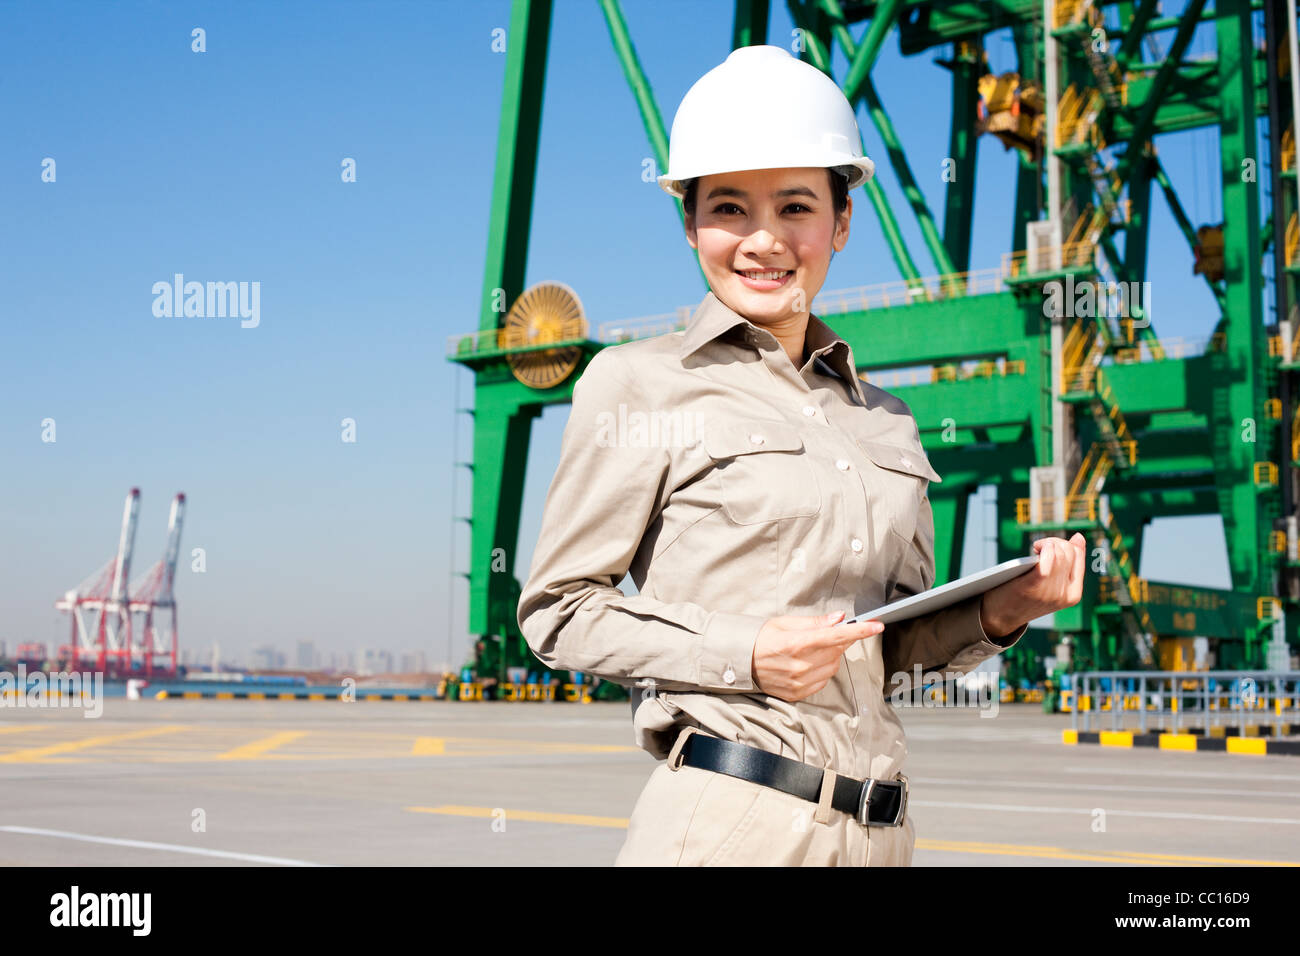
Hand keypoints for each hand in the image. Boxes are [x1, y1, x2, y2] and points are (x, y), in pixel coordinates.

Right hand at [752, 610, 883, 701]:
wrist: (740, 663)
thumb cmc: (761, 639)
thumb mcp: (784, 623)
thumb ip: (815, 622)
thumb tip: (839, 618)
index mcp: (797, 643)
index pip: (837, 636)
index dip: (859, 631)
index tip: (877, 625)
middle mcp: (800, 665)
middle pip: (837, 651)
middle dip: (838, 640)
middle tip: (824, 634)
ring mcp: (799, 682)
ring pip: (832, 667)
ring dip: (829, 656)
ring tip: (809, 651)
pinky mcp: (798, 693)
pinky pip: (823, 681)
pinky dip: (821, 671)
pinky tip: (806, 664)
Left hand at [980, 532, 1086, 635]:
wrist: (999, 619)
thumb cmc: (1022, 597)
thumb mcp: (1049, 584)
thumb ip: (1063, 566)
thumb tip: (1078, 538)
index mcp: (1072, 595)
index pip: (1078, 557)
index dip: (1065, 544)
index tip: (1050, 546)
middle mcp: (1064, 595)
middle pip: (1068, 553)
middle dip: (1055, 542)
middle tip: (1039, 547)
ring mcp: (1049, 592)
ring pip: (1059, 554)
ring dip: (1048, 543)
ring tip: (1037, 548)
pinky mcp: (1033, 587)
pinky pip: (1047, 562)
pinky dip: (1044, 548)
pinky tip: (1035, 549)